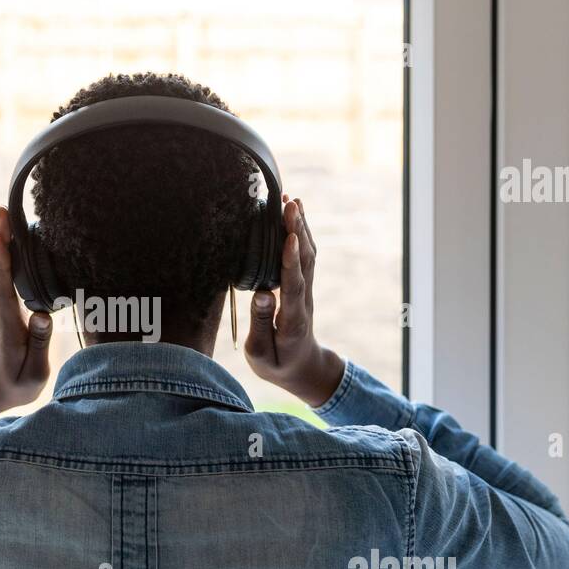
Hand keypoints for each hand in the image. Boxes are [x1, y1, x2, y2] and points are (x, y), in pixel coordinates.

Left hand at [0, 207, 53, 419]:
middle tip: (3, 210)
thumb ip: (39, 344)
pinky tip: (7, 238)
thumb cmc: (14, 385)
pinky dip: (1, 253)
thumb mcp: (33, 374)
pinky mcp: (1, 307)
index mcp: (9, 328)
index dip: (2, 263)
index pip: (3, 290)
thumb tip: (41, 315)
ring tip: (5, 215)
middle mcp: (0, 313)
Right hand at [243, 195, 344, 408]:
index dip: (291, 261)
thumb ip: (261, 324)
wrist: (304, 368)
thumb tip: (263, 293)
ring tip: (291, 200)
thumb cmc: (277, 364)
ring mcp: (306, 292)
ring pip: (308, 255)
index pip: (293, 286)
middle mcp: (303, 302)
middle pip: (305, 262)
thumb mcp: (261, 354)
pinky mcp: (303, 286)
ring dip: (301, 227)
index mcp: (291, 321)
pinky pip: (304, 256)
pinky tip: (294, 215)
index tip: (289, 237)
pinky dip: (300, 233)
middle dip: (298, 232)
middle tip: (289, 203)